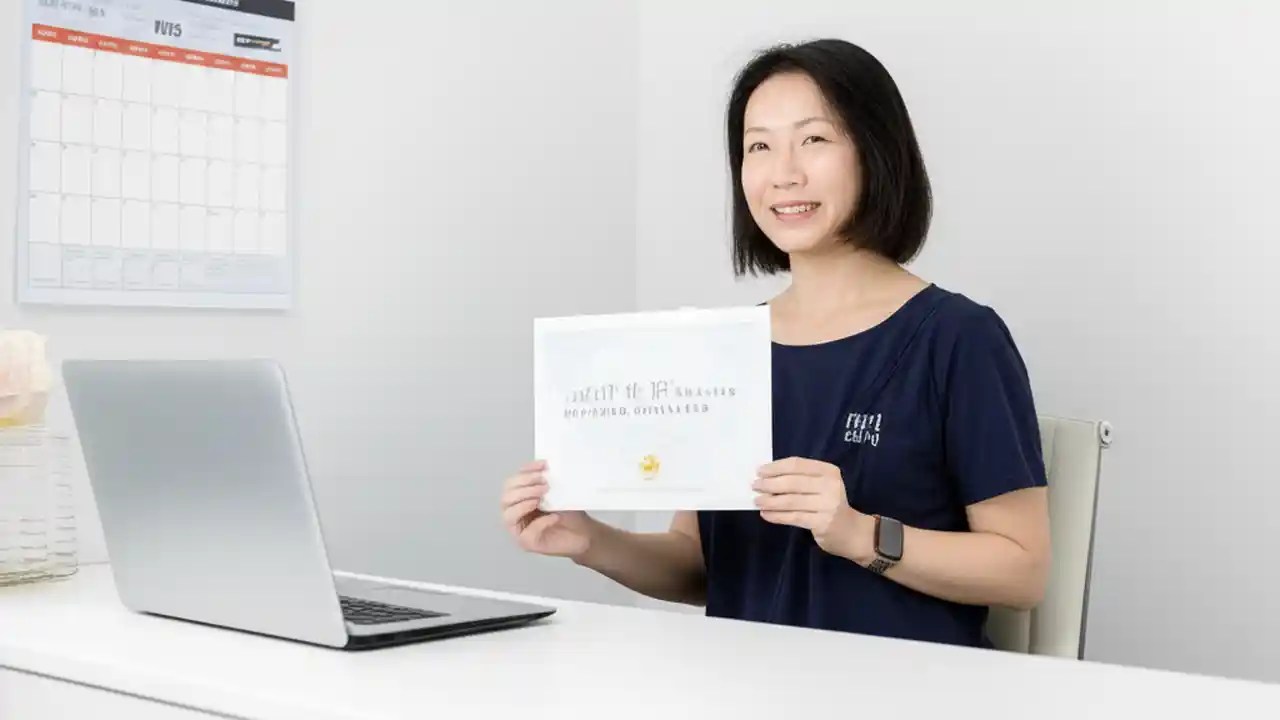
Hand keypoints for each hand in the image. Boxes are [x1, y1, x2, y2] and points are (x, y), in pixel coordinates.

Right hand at [501, 460, 593, 558]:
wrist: (585, 534)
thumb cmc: (570, 513)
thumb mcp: (558, 492)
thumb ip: (547, 481)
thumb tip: (544, 466)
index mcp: (519, 498)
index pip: (511, 483)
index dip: (525, 472)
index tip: (543, 465)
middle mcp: (515, 513)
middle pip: (506, 498)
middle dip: (524, 487)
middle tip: (544, 484)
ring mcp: (519, 530)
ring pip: (508, 515)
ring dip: (524, 502)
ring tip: (542, 498)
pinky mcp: (528, 544)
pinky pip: (527, 533)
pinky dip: (540, 523)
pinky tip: (554, 517)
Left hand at [753, 456, 871, 560]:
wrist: (852, 532)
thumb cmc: (830, 504)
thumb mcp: (821, 485)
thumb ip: (800, 479)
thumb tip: (767, 477)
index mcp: (829, 471)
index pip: (797, 464)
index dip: (776, 467)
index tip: (760, 471)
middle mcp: (830, 485)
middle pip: (792, 482)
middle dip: (770, 484)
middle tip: (755, 486)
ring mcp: (827, 505)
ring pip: (791, 500)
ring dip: (770, 500)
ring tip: (757, 501)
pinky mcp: (822, 523)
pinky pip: (793, 517)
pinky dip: (777, 515)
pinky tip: (765, 514)